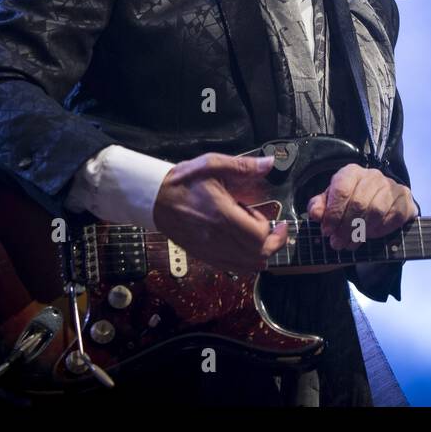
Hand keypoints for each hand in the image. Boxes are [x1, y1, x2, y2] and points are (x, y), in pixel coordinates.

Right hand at [152, 153, 288, 273]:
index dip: (272, 230)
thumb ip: (244, 166)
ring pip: (248, 267)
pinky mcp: (204, 256)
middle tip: (275, 229)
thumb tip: (269, 163)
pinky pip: (233, 268)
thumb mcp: (213, 165)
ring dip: (261, 254)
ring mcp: (210, 250)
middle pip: (258, 256)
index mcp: (222, 216)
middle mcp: (218, 238)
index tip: (275, 220)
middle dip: (273, 243)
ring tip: (258, 236)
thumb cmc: (183, 181)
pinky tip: (244, 246)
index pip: (259, 236)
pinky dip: (246, 262)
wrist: (155, 198)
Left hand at [306, 164, 417, 250]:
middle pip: (359, 203)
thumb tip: (315, 214)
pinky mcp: (405, 199)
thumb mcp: (330, 202)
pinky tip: (370, 235)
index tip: (327, 231)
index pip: (342, 190)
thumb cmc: (349, 202)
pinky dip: (381, 230)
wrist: (378, 201)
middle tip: (337, 243)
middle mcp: (373, 175)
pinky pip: (394, 217)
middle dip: (345, 227)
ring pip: (376, 211)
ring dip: (362, 231)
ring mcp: (391, 186)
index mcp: (352, 172)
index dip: (333, 213)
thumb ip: (319, 206)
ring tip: (351, 243)